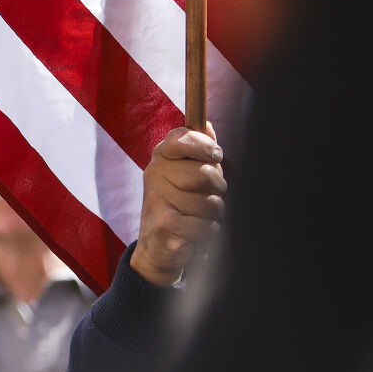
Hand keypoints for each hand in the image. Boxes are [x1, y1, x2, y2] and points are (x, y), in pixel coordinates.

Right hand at [130, 126, 225, 287]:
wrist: (158, 246)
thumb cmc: (180, 204)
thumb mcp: (187, 172)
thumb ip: (198, 149)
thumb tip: (207, 125)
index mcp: (162, 157)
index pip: (181, 138)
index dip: (204, 146)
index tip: (214, 156)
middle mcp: (155, 174)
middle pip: (204, 173)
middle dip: (217, 188)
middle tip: (209, 195)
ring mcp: (157, 199)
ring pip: (209, 203)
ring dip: (214, 214)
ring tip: (201, 216)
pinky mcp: (165, 225)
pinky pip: (205, 224)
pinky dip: (209, 232)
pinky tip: (196, 233)